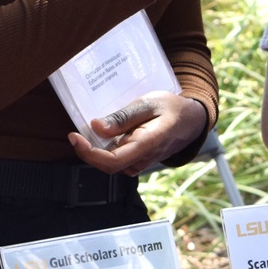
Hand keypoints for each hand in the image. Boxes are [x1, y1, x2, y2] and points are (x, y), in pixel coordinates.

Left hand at [67, 91, 207, 175]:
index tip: (75, 136)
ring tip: (88, 131)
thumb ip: (123, 117)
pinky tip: (104, 135)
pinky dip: (106, 150)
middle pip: (107, 165)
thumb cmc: (173, 108)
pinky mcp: (139, 160)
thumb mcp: (149, 103)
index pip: (112, 161)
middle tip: (76, 132)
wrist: (192, 120)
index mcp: (147, 144)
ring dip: (96, 151)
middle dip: (87, 151)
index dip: (89, 153)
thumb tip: (96, 127)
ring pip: (111, 164)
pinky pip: (117, 160)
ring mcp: (141, 162)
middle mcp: (143, 159)